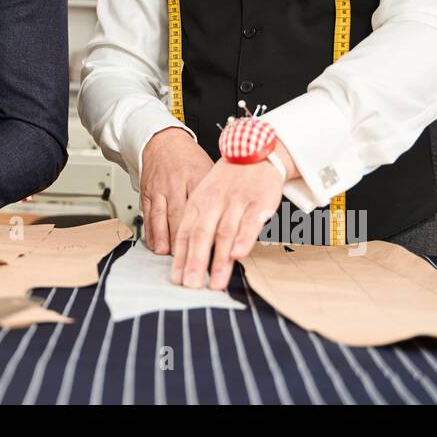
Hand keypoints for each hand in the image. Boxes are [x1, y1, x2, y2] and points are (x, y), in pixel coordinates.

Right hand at [139, 127, 213, 254]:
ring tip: (170, 256)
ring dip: (166, 239)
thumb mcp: (209, 170)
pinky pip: (148, 215)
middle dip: (187, 241)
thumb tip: (234, 222)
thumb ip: (218, 195)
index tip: (215, 249)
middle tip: (192, 259)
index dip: (210, 229)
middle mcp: (177, 183)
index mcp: (198, 177)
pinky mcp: (147, 192)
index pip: (205, 208)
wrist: (163, 140)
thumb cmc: (189, 158)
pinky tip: (156, 246)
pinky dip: (151, 233)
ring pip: (162, 217)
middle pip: (181, 216)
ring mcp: (160, 189)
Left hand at [171, 157, 284, 289]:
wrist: (254, 151)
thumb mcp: (205, 196)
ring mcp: (236, 202)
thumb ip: (197, 224)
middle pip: (201, 234)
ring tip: (215, 283)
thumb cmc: (228, 180)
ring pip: (225, 233)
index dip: (181, 256)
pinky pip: (250, 223)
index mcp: (198, 202)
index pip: (185, 232)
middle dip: (195, 262)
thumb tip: (187, 257)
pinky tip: (239, 256)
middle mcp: (214, 202)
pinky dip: (244, 240)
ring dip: (220, 261)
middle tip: (192, 285)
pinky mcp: (258, 202)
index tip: (177, 278)